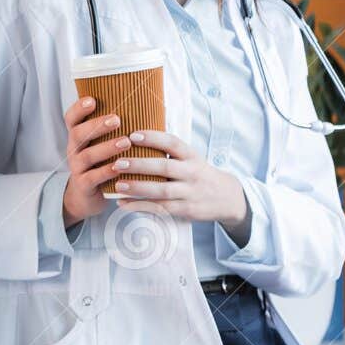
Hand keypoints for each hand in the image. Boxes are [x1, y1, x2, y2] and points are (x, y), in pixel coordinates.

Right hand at [61, 96, 134, 226]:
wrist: (87, 195)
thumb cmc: (101, 162)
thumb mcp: (100, 144)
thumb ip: (113, 129)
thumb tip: (146, 106)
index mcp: (78, 136)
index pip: (71, 118)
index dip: (79, 109)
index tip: (92, 100)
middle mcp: (74, 149)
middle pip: (78, 134)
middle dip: (96, 126)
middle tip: (116, 119)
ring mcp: (77, 167)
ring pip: (87, 155)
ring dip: (106, 147)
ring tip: (125, 142)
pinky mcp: (83, 184)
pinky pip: (92, 177)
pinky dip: (105, 171)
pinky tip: (119, 167)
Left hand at [107, 128, 249, 232]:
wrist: (227, 198)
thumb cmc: (199, 173)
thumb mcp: (191, 158)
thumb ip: (170, 151)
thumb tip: (135, 137)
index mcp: (192, 156)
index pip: (173, 143)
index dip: (153, 138)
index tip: (133, 135)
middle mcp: (192, 173)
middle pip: (165, 168)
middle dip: (140, 165)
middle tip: (118, 163)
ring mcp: (190, 193)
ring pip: (162, 191)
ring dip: (138, 188)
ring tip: (118, 185)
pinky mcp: (186, 210)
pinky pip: (160, 208)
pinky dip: (140, 206)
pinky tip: (123, 203)